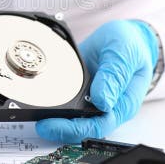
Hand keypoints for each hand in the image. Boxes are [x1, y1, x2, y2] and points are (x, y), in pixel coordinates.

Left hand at [36, 20, 158, 141]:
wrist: (127, 36)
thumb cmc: (131, 45)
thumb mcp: (124, 53)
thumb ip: (115, 75)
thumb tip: (102, 100)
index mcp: (122, 103)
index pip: (97, 125)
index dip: (73, 128)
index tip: (51, 123)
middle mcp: (106, 107)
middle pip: (81, 127)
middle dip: (58, 127)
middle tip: (37, 122)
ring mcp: (92, 100)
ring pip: (71, 118)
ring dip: (53, 118)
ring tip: (33, 113)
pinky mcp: (79, 91)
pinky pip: (64, 101)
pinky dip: (51, 102)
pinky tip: (38, 100)